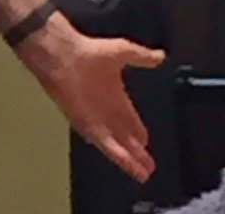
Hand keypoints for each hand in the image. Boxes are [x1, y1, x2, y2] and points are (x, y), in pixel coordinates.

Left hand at [17, 17, 164, 181]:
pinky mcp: (86, 124)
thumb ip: (143, 57)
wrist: (63, 56)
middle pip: (124, 135)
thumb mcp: (124, 51)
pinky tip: (127, 165)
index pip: (129, 117)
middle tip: (149, 166)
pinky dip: (116, 154)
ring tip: (143, 173)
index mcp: (114, 93)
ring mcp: (95, 117)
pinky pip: (103, 143)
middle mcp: (105, 108)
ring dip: (129, 158)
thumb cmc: (89, 50)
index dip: (138, 130)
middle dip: (137, 151)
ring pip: (116, 143)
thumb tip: (161, 56)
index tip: (146, 142)